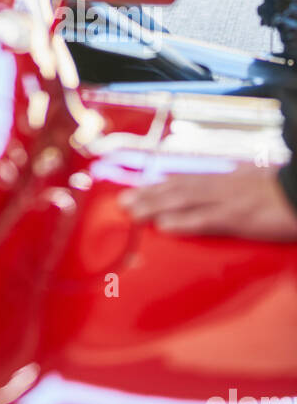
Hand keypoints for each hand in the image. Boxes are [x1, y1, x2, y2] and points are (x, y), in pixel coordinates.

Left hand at [118, 164, 296, 241]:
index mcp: (225, 177)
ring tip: (131, 212)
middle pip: (177, 189)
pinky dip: (182, 223)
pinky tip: (163, 227)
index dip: (160, 185)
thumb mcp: (255, 178)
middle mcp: (221, 185)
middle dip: (149, 195)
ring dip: (154, 206)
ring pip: (183, 202)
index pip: (186, 180)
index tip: (138, 189)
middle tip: (122, 202)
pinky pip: (205, 220)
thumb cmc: (284, 187)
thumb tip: (225, 180)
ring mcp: (227, 200)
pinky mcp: (238, 218)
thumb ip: (236, 181)